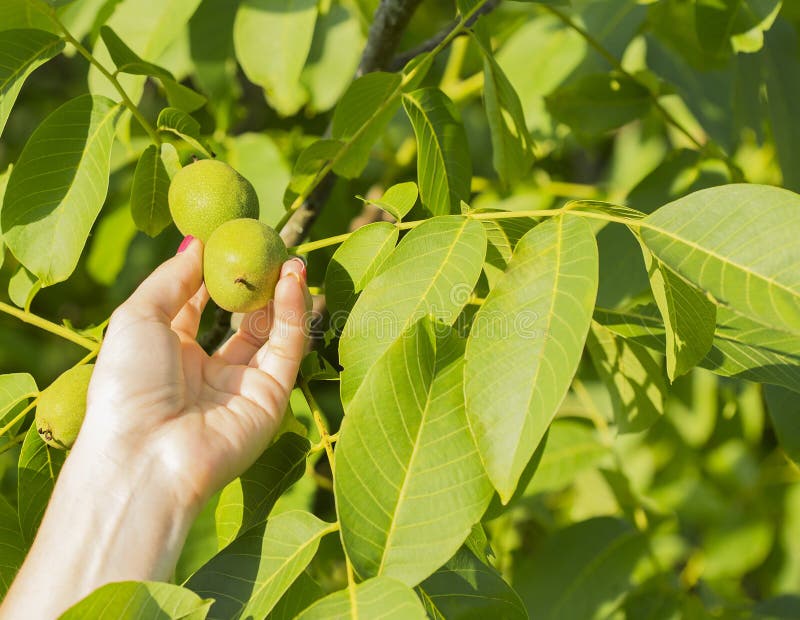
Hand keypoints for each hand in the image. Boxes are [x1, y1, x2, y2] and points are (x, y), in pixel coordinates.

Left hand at [76, 237, 309, 510]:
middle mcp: (207, 371)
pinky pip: (287, 348)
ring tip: (288, 257)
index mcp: (169, 353)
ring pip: (271, 331)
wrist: (145, 456)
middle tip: (268, 243)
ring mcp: (242, 386)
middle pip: (241, 317)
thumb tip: (197, 242)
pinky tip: (291, 280)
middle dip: (255, 281)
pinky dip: (293, 312)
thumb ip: (172, 279)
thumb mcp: (138, 318)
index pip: (200, 304)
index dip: (214, 270)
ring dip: (281, 293)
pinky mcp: (272, 398)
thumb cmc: (127, 385)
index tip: (229, 235)